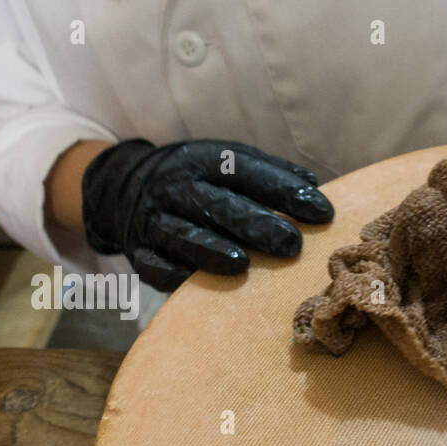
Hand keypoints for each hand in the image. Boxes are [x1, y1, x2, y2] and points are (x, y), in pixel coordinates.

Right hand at [81, 139, 333, 290]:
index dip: (285, 190)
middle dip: (256, 225)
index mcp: (205, 160)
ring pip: (183, 235)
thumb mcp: (227, 162)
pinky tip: (196, 284)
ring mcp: (155, 219)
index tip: (322, 211)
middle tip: (292, 246)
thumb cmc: (197, 180)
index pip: (248, 171)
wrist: (124, 186)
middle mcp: (177, 186)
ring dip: (212, 250)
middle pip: (218, 205)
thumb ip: (269, 172)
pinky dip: (175, 275)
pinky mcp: (139, 250)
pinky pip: (155, 265)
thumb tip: (313, 182)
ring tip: (242, 265)